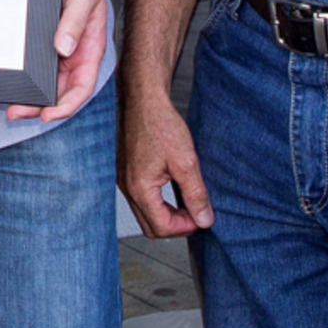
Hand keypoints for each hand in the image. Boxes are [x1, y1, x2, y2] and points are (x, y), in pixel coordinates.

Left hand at [8, 0, 108, 121]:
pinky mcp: (46, 41)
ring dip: (32, 97)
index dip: (66, 105)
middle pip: (61, 91)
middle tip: (16, 112)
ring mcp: (61, 49)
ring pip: (48, 83)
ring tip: (11, 105)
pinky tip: (14, 82)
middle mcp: (76, 53)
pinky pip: (38, 66)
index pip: (82, 86)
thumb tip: (65, 49)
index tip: (47, 114)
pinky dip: (27, 78)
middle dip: (41, 107)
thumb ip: (74, 21)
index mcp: (91, 47)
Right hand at [120, 88, 213, 236]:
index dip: (186, 227)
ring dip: (167, 213)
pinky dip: (159, 201)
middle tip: (196, 213)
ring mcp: (124, 179)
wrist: (144, 100)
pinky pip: (141, 198)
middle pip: (151, 226)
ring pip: (145, 213)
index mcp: (139, 188)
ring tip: (188, 200)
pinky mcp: (126, 171)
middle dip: (176, 225)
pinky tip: (174, 189)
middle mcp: (126, 187)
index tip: (202, 218)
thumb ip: (196, 194)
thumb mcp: (186, 162)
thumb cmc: (160, 124)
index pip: (162, 227)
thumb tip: (204, 219)